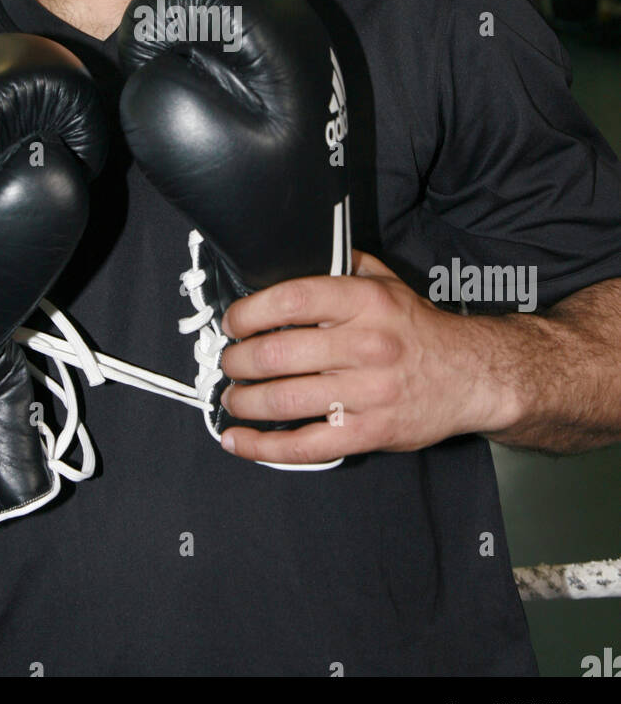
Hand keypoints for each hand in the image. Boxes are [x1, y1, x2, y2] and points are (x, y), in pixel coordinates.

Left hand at [218, 251, 510, 463]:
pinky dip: (263, 446)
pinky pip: (305, 445)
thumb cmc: (419, 328)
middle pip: (277, 353)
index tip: (233, 322)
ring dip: (243, 401)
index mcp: (364, 301)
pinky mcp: (370, 433)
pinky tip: (238, 441)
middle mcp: (365, 345)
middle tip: (229, 363)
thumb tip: (291, 256)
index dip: (249, 312)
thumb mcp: (386, 282)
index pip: (290, 300)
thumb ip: (342, 265)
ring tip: (233, 397)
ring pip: (284, 400)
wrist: (473, 375)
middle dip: (238, 361)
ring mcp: (368, 392)